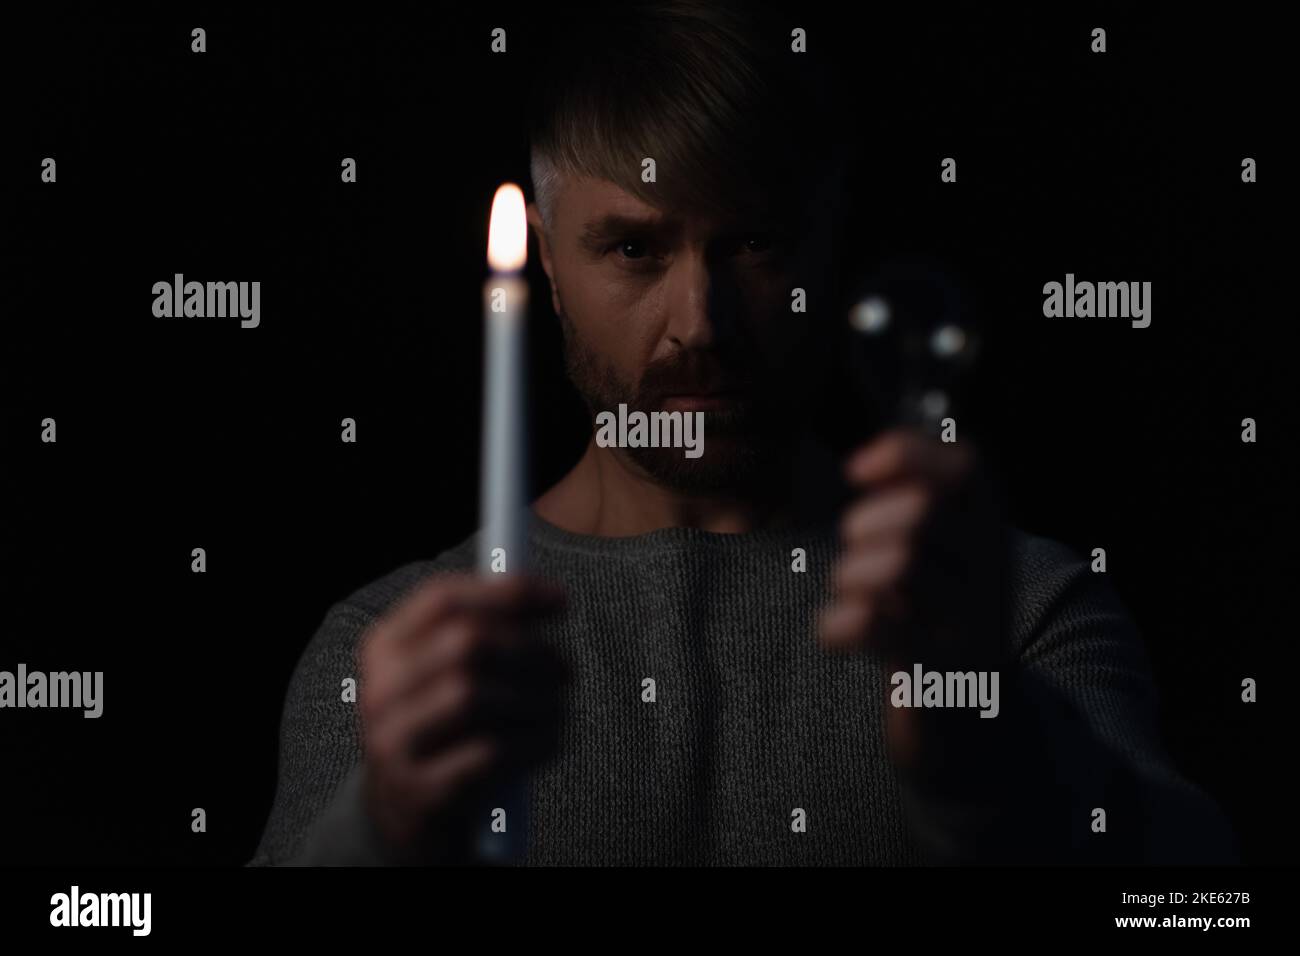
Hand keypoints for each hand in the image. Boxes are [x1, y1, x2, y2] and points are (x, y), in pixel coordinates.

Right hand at [357, 574, 569, 861]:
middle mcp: (378, 691)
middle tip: (566, 667)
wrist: (406, 816)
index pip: (443, 599)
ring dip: (536, 698)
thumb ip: (487, 630)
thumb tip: (550, 597)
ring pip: (474, 696)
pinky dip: (534, 742)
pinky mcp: (421, 791)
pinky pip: (489, 753)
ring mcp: (393, 743)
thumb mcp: (447, 673)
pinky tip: (549, 740)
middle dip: (531, 650)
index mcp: (384, 647)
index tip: (562, 599)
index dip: (509, 592)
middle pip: (464, 644)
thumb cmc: (446, 729)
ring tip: (558, 706)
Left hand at [818, 427, 1009, 773]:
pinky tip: (836, 631)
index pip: (966, 469)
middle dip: (868, 520)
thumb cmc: (936, 617)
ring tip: (848, 589)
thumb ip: (913, 504)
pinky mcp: (939, 676)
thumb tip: (867, 461)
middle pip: (924, 513)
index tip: (855, 470)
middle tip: (853, 545)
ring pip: (902, 566)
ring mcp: (970, 627)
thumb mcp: (941, 556)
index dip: (907, 454)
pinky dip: (840, 623)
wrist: (974, 721)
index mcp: (990, 535)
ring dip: (852, 572)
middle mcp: (990, 575)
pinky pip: (878, 628)